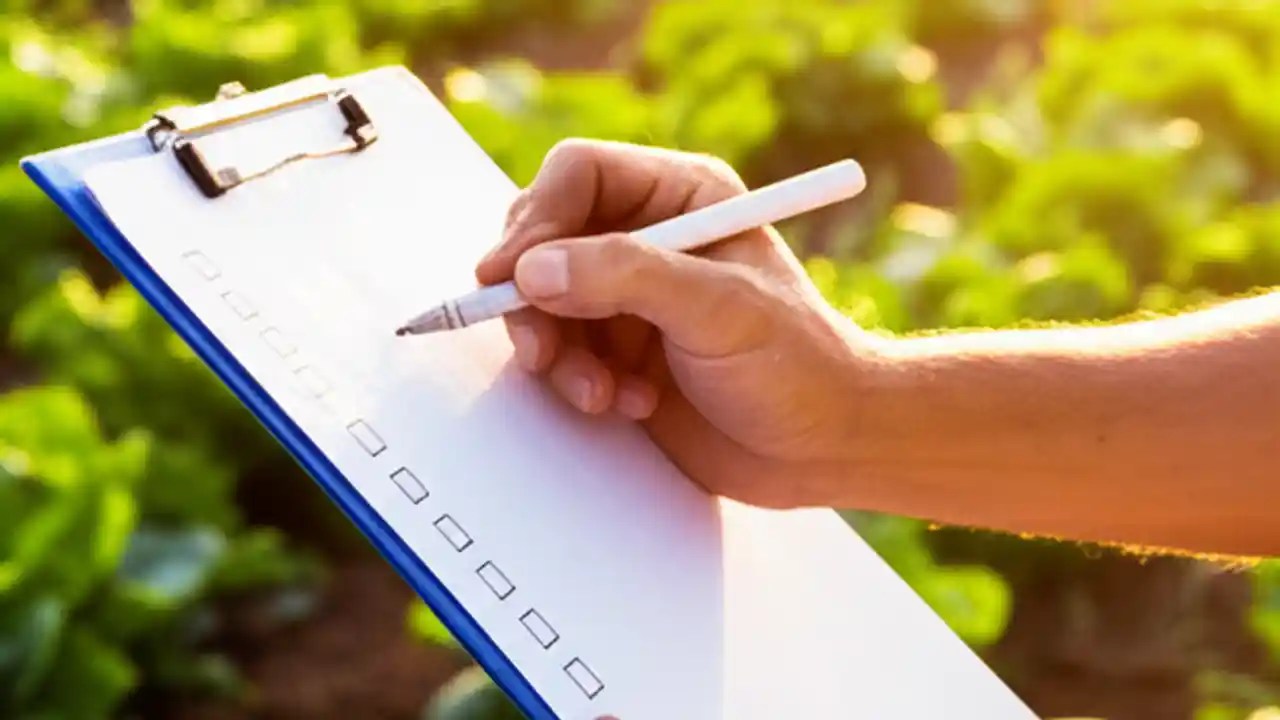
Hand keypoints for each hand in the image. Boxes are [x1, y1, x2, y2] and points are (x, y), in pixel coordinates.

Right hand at [476, 140, 874, 507]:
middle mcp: (648, 238)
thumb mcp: (718, 310)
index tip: (509, 274)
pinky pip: (559, 353)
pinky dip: (576, 383)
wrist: (824, 447)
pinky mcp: (618, 351)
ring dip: (556, 353)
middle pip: (545, 238)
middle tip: (540, 348)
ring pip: (541, 302)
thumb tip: (533, 269)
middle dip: (533, 298)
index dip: (536, 220)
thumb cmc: (797, 366)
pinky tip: (629, 405)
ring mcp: (628, 297)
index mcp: (682, 197)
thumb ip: (625, 278)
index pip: (578, 176)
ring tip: (601, 393)